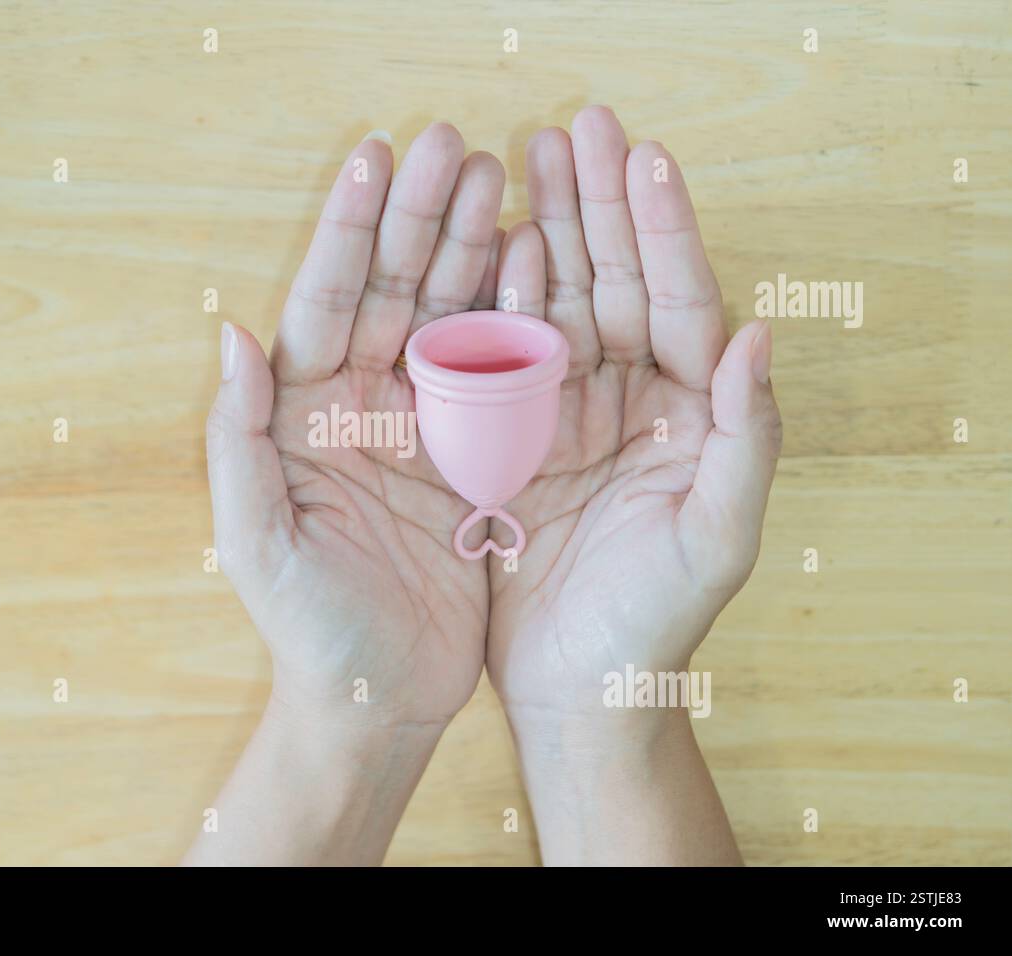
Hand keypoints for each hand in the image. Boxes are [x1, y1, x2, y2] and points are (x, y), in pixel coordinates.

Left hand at [192, 124, 509, 864]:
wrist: (376, 699)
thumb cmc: (307, 628)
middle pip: (389, 290)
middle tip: (454, 144)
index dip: (347, 230)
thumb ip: (237, 441)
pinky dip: (516, 317)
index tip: (376, 159)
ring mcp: (420, 427)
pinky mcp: (471, 458)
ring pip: (447, 316)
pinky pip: (497, 374)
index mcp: (304, 414)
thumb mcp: (258, 541)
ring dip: (470, 247)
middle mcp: (360, 406)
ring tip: (501, 178)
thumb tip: (229, 335)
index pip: (323, 301)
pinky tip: (538, 263)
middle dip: (419, 216)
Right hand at [484, 107, 780, 863]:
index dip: (667, 229)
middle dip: (602, 203)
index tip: (645, 157)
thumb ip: (748, 442)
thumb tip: (761, 335)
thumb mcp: (717, 542)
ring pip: (563, 303)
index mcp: (691, 416)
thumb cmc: (657, 624)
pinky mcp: (518, 437)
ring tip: (530, 158)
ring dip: (551, 228)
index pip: (684, 302)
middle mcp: (635, 401)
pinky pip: (508, 352)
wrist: (578, 688)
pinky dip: (501, 297)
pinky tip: (494, 246)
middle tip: (579, 126)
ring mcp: (572, 413)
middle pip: (623, 282)